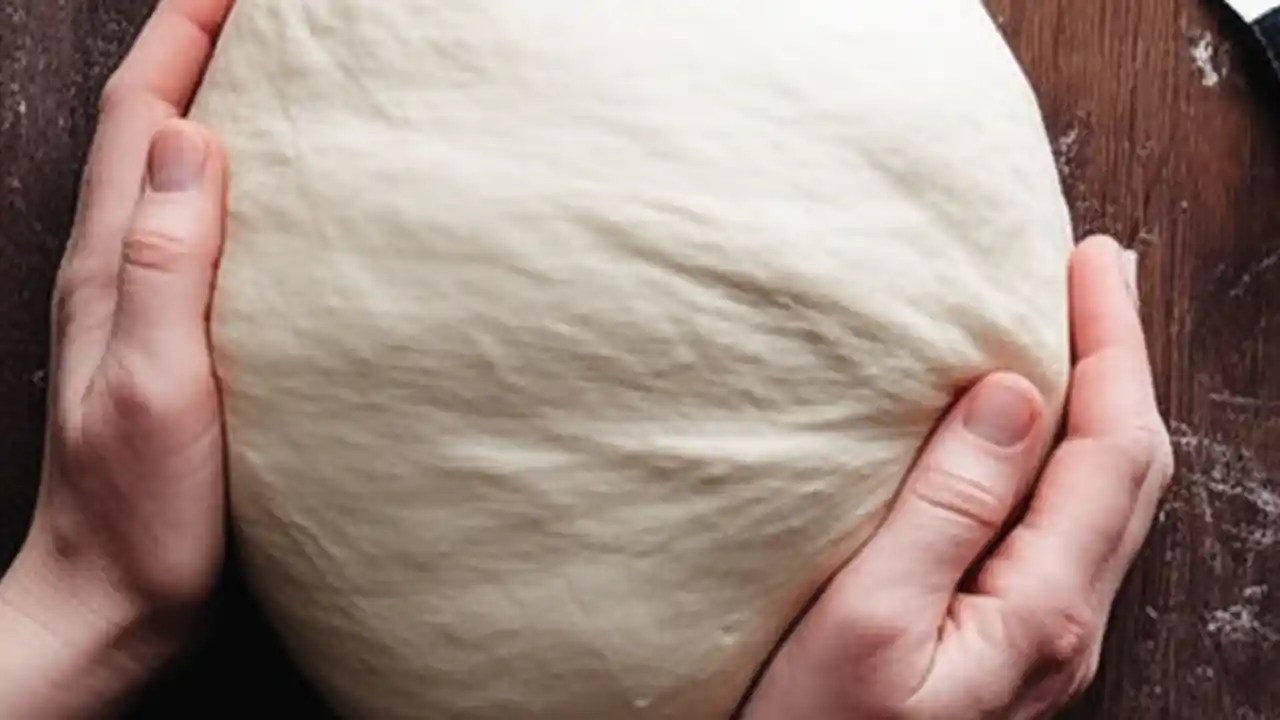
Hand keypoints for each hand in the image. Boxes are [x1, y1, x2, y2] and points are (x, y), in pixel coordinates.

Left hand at [0, 1, 233, 716]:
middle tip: (272, 17)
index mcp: (111, 260)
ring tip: (284, 78)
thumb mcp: (154, 384)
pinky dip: (237, 181)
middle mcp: (117, 265)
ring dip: (216, 104)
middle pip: (147, 123)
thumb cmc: (137, 510)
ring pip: (171, 170)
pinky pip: (197, 228)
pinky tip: (281, 196)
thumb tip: (184, 137)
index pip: (136, 111)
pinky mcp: (173, 336)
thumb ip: (160, 262)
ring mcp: (141, 301)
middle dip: (200, 47)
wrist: (110, 599)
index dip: (182, 33)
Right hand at [743, 236, 1174, 719]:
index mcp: (1042, 612)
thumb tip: (1011, 398)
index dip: (1109, 346)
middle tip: (1097, 272)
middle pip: (1128, 468)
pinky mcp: (1007, 635)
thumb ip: (947, 509)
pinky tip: (1028, 424)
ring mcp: (1041, 634)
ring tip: (1073, 328)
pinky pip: (1063, 522)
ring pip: (1103, 494)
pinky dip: (1063, 448)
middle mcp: (1063, 623)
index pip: (1109, 451)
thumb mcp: (867, 616)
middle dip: (1121, 358)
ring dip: (1097, 399)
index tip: (1091, 261)